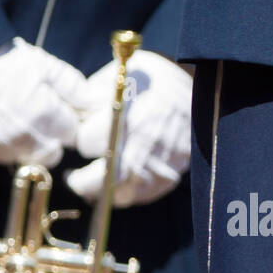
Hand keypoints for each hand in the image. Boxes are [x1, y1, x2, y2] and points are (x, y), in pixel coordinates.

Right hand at [0, 37, 89, 166]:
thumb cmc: (2, 62)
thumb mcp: (44, 64)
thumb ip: (74, 86)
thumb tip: (96, 104)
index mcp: (43, 114)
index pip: (71, 135)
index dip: (66, 123)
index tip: (57, 112)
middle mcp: (20, 137)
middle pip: (52, 155)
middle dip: (50, 140)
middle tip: (36, 119)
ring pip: (24, 160)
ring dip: (24, 145)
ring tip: (12, 119)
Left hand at [66, 50, 191, 208]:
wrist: (200, 88)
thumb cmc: (154, 80)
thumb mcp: (118, 76)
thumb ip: (91, 98)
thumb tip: (72, 116)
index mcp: (124, 116)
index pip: (86, 142)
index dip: (81, 139)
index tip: (80, 138)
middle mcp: (141, 145)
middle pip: (100, 181)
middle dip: (83, 182)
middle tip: (75, 178)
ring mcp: (159, 164)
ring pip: (122, 195)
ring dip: (105, 193)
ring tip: (96, 184)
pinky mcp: (172, 174)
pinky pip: (144, 196)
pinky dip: (129, 193)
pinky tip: (121, 182)